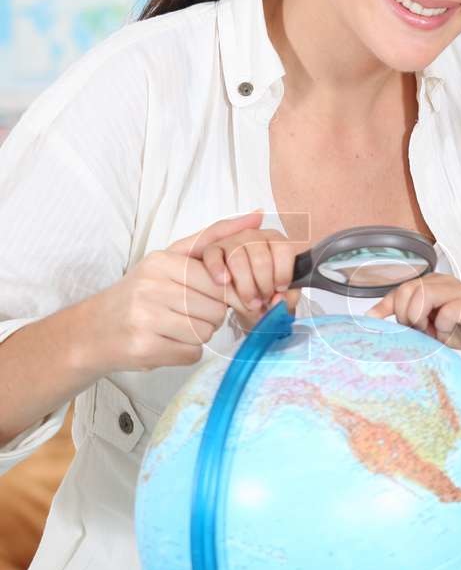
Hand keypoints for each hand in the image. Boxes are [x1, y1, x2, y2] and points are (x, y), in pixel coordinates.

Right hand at [83, 212, 259, 373]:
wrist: (93, 330)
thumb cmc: (142, 293)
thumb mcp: (171, 258)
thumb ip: (213, 237)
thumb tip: (259, 216)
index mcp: (162, 261)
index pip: (221, 282)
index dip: (222, 295)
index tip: (205, 297)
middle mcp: (151, 286)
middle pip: (216, 310)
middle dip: (209, 316)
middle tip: (183, 313)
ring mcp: (145, 318)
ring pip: (205, 333)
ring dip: (197, 335)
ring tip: (172, 327)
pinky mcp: (144, 347)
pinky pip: (192, 354)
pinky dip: (184, 352)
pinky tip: (164, 342)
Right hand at [196, 222, 300, 324]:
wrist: (241, 291)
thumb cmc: (264, 288)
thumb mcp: (282, 292)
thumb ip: (288, 296)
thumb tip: (278, 299)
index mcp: (275, 240)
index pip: (283, 249)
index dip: (283, 273)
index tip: (280, 290)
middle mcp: (254, 236)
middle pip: (261, 259)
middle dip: (264, 285)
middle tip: (264, 301)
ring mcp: (231, 240)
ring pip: (238, 260)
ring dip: (245, 286)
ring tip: (249, 303)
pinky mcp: (212, 249)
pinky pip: (213, 256)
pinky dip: (218, 269)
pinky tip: (224, 282)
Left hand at [369, 275, 460, 382]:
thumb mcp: (433, 327)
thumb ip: (414, 322)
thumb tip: (386, 326)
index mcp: (431, 285)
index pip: (399, 291)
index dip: (383, 306)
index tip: (371, 320)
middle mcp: (441, 282)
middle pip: (406, 291)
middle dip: (406, 316)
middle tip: (420, 331)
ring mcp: (456, 290)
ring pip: (421, 296)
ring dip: (421, 319)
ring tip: (433, 332)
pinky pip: (445, 314)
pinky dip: (442, 329)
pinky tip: (450, 333)